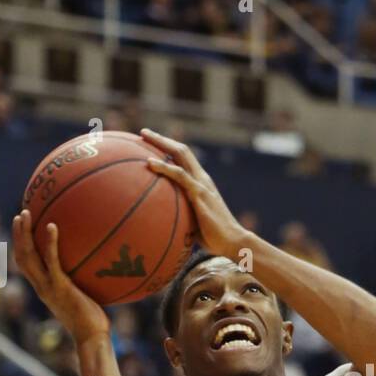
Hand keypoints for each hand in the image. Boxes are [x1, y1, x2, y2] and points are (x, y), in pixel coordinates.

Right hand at [12, 211, 109, 347]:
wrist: (91, 337)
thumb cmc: (94, 321)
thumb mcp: (85, 299)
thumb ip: (83, 284)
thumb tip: (97, 269)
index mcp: (44, 288)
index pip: (26, 265)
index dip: (21, 247)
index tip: (23, 229)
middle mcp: (41, 286)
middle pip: (21, 256)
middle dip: (18, 235)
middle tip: (20, 215)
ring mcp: (48, 286)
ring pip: (28, 256)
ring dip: (25, 234)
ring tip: (25, 214)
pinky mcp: (59, 286)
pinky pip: (51, 260)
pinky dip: (49, 242)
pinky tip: (52, 225)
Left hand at [140, 128, 249, 261]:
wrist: (233, 242)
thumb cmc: (213, 238)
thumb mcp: (194, 223)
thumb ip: (182, 217)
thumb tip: (163, 224)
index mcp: (201, 183)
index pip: (184, 159)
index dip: (169, 148)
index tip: (151, 143)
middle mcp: (202, 178)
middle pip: (181, 150)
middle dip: (161, 139)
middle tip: (143, 132)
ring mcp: (201, 183)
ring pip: (180, 154)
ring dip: (161, 143)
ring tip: (142, 136)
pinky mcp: (199, 193)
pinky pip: (179, 175)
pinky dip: (163, 167)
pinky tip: (148, 163)